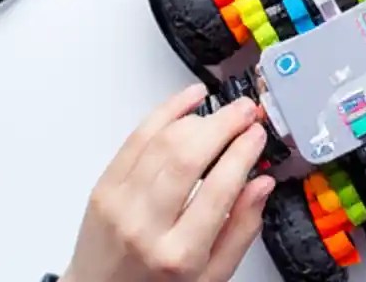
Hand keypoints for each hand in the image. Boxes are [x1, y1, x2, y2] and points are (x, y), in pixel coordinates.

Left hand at [62, 85, 274, 281]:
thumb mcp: (210, 277)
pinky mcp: (103, 187)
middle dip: (224, 124)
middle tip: (247, 111)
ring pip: (163, 142)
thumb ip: (241, 231)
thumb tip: (262, 184)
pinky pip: (136, 138)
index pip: (219, 189)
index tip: (258, 135)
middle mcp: (145, 226)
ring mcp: (119, 203)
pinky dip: (165, 112)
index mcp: (179, 255)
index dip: (244, 152)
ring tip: (225, 111)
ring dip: (199, 117)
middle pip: (188, 156)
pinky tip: (188, 100)